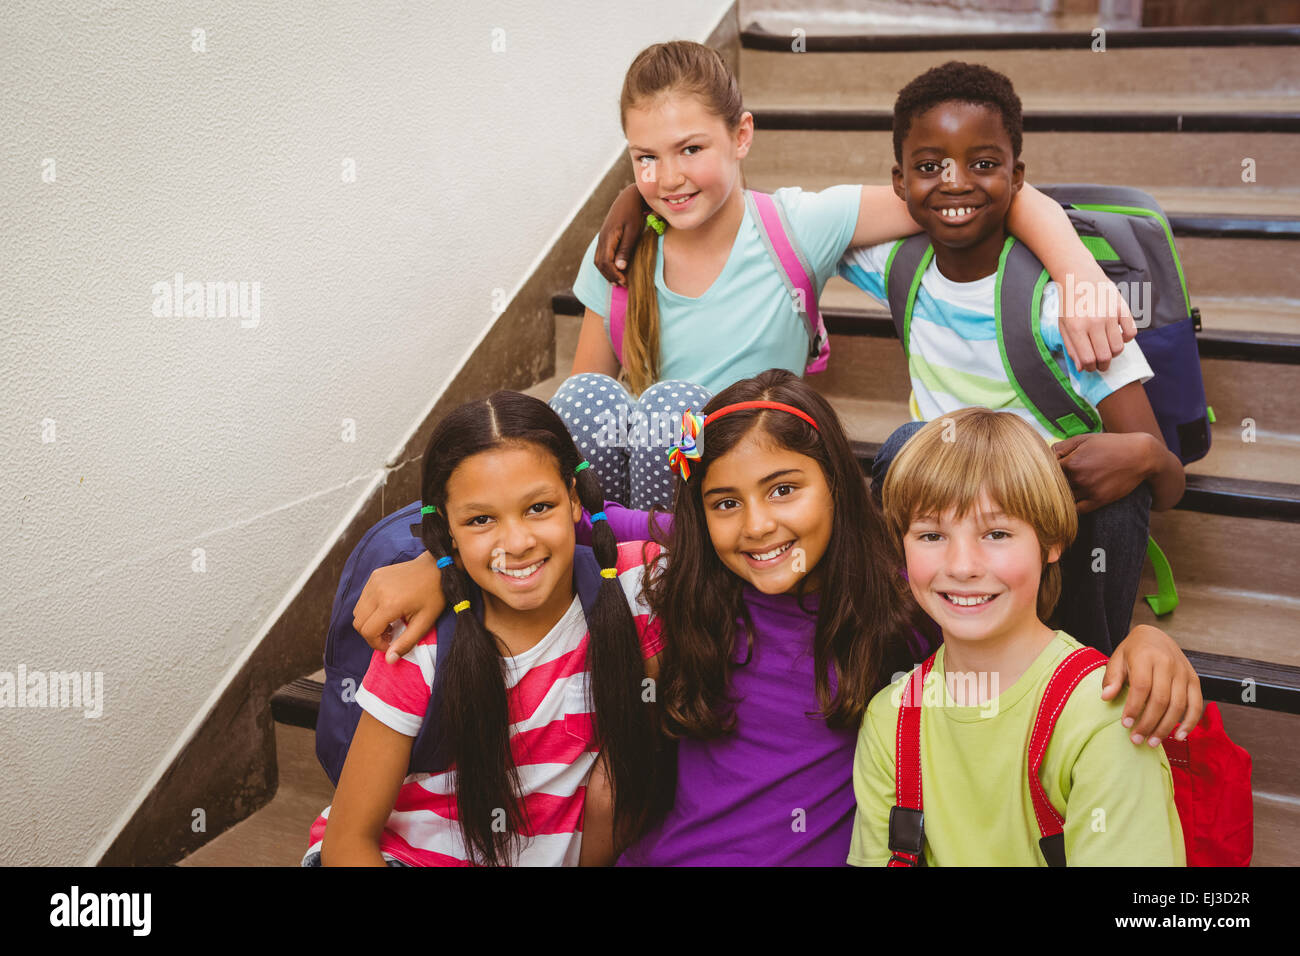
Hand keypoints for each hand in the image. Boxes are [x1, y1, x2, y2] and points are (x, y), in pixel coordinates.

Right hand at [351, 551, 443, 662]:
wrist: (437, 568)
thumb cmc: (434, 595)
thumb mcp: (425, 623)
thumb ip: (406, 643)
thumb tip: (389, 660)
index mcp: (390, 603)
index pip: (368, 631)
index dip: (376, 643)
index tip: (390, 643)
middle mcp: (377, 591)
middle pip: (358, 622)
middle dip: (371, 634)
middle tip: (390, 633)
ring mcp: (374, 581)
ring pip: (357, 610)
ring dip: (369, 621)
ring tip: (389, 622)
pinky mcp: (375, 575)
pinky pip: (363, 598)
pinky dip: (370, 608)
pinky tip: (388, 608)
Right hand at [595, 184, 648, 285]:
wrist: (629, 198)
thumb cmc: (634, 213)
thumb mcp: (633, 231)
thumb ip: (626, 249)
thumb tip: (620, 267)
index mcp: (608, 237)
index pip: (606, 262)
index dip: (614, 274)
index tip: (625, 282)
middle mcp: (602, 239)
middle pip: (600, 263)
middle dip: (610, 276)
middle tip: (623, 284)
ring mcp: (602, 238)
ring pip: (598, 260)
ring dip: (607, 272)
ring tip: (618, 280)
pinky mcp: (605, 237)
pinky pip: (601, 255)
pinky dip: (607, 265)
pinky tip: (616, 269)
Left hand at [1054, 432, 1154, 512]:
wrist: (1140, 455)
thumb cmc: (1110, 445)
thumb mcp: (1083, 439)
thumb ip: (1061, 447)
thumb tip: (1044, 456)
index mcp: (1072, 462)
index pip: (1046, 472)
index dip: (1044, 472)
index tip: (1044, 472)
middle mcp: (1079, 478)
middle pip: (1054, 487)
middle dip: (1050, 485)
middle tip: (1047, 484)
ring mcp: (1090, 491)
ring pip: (1065, 499)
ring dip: (1060, 497)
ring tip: (1059, 493)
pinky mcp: (1100, 500)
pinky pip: (1078, 510)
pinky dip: (1070, 508)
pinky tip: (1067, 504)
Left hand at [1058, 268, 1136, 372]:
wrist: (1079, 276)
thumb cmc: (1069, 303)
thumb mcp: (1063, 325)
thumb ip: (1071, 347)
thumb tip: (1081, 368)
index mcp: (1077, 328)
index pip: (1087, 359)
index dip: (1089, 368)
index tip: (1089, 366)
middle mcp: (1094, 322)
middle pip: (1105, 356)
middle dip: (1103, 365)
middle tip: (1101, 364)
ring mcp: (1110, 314)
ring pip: (1118, 347)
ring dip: (1114, 354)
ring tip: (1108, 350)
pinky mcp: (1121, 307)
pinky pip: (1131, 332)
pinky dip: (1127, 339)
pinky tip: (1119, 336)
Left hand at [1100, 624, 1202, 745]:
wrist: (1156, 636)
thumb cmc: (1133, 651)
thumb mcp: (1118, 658)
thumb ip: (1112, 678)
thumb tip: (1106, 698)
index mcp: (1146, 656)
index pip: (1142, 686)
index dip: (1134, 707)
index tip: (1125, 724)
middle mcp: (1168, 664)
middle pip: (1161, 699)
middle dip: (1149, 723)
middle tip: (1137, 740)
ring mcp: (1184, 672)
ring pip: (1179, 705)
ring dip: (1166, 727)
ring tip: (1152, 742)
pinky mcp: (1194, 679)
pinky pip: (1196, 704)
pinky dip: (1190, 722)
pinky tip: (1178, 736)